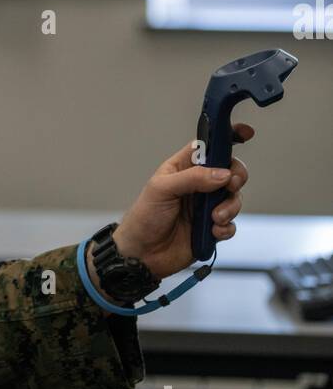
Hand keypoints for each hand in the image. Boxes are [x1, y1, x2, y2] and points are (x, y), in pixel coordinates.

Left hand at [111, 124, 253, 279]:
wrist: (142, 254)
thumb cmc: (144, 217)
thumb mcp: (162, 189)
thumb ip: (193, 178)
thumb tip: (223, 173)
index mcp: (184, 168)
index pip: (210, 146)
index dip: (228, 137)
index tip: (246, 133)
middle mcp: (199, 185)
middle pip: (230, 171)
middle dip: (236, 176)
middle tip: (230, 185)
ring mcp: (206, 207)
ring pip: (234, 198)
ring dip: (230, 207)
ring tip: (214, 218)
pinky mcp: (211, 228)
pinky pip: (231, 224)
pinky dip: (226, 227)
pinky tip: (212, 231)